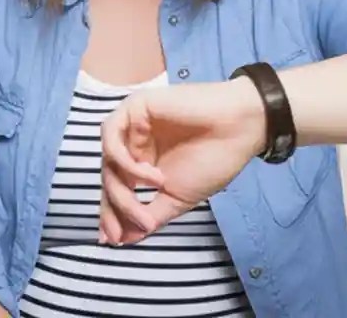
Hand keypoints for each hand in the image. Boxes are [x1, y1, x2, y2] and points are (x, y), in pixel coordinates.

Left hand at [98, 77, 266, 244]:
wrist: (239, 129)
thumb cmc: (213, 160)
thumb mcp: (177, 198)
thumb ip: (149, 215)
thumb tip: (123, 240)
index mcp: (142, 162)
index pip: (116, 189)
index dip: (111, 215)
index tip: (114, 240)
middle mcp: (133, 144)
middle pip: (108, 177)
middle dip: (116, 206)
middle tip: (134, 227)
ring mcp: (132, 125)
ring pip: (107, 161)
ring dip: (123, 187)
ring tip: (154, 195)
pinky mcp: (134, 106)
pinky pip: (112, 136)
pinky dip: (125, 162)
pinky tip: (152, 175)